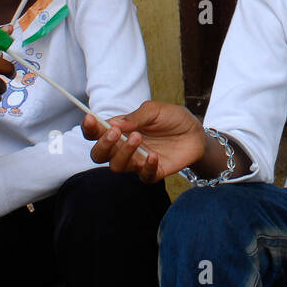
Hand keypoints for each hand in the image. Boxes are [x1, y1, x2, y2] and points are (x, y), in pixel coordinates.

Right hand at [82, 102, 206, 183]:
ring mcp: (136, 161)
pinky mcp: (152, 172)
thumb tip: (115, 124)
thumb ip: (137, 116)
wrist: (197, 134)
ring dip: (124, 152)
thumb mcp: (156, 110)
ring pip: (117, 166)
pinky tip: (153, 155)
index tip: (91, 119)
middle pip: (98, 154)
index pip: (96, 133)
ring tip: (138, 137)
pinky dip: (146, 166)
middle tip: (115, 133)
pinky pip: (142, 176)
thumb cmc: (173, 119)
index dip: (89, 128)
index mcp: (120, 130)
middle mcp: (124, 148)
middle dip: (103, 144)